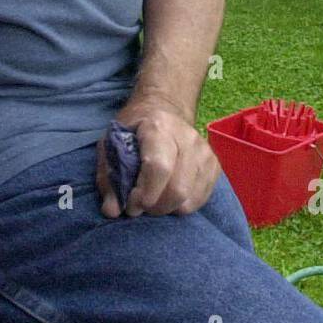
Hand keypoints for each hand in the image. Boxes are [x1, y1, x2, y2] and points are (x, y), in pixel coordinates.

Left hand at [95, 96, 221, 218]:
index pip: (158, 168)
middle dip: (154, 207)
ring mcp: (205, 152)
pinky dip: (180, 207)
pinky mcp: (214, 166)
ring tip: (153, 199)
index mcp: (159, 127)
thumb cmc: (135, 130)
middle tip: (139, 205)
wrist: (165, 111)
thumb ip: (108, 177)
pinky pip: (199, 201)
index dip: (144, 194)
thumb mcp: (111, 144)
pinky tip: (167, 195)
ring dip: (166, 208)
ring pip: (189, 199)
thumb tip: (112, 210)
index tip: (130, 204)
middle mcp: (187, 138)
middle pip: (177, 189)